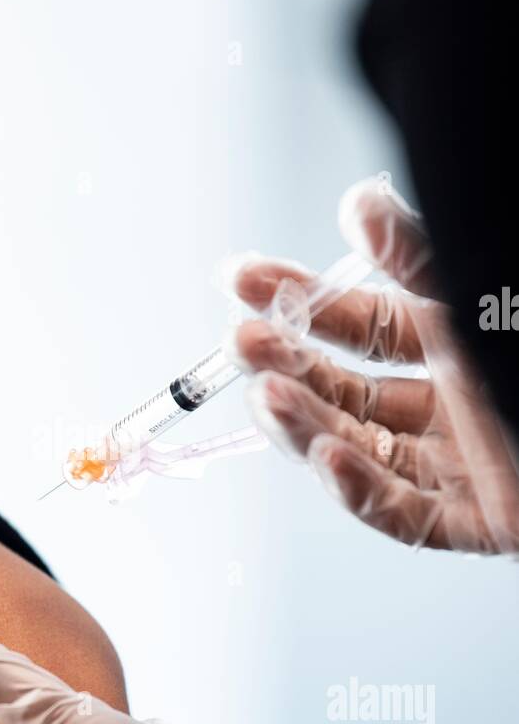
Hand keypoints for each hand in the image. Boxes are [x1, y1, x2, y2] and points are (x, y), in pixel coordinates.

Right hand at [231, 178, 518, 552]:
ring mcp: (459, 463)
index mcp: (452, 341)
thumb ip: (420, 251)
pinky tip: (331, 457)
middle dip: (289, 365)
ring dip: (307, 427)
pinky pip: (406, 515)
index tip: (239, 279)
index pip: (355, 325)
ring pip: (360, 452)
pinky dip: (362, 493)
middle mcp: (447, 402)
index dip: (296, 301)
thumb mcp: (483, 285)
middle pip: (345, 390)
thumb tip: (356, 202)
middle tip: (242, 342)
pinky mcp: (478, 520)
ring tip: (267, 395)